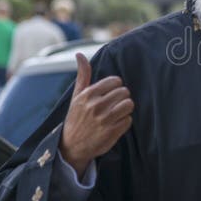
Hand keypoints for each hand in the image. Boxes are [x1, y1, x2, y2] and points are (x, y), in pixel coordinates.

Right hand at [59, 53, 133, 178]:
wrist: (72, 146)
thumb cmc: (76, 117)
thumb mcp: (76, 96)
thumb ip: (82, 75)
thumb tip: (79, 54)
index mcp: (87, 95)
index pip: (115, 81)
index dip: (115, 87)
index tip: (110, 93)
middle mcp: (95, 106)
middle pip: (124, 92)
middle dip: (121, 98)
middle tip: (114, 104)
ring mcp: (104, 120)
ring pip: (129, 105)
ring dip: (125, 109)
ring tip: (116, 113)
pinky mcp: (111, 132)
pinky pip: (129, 120)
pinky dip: (124, 122)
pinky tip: (115, 124)